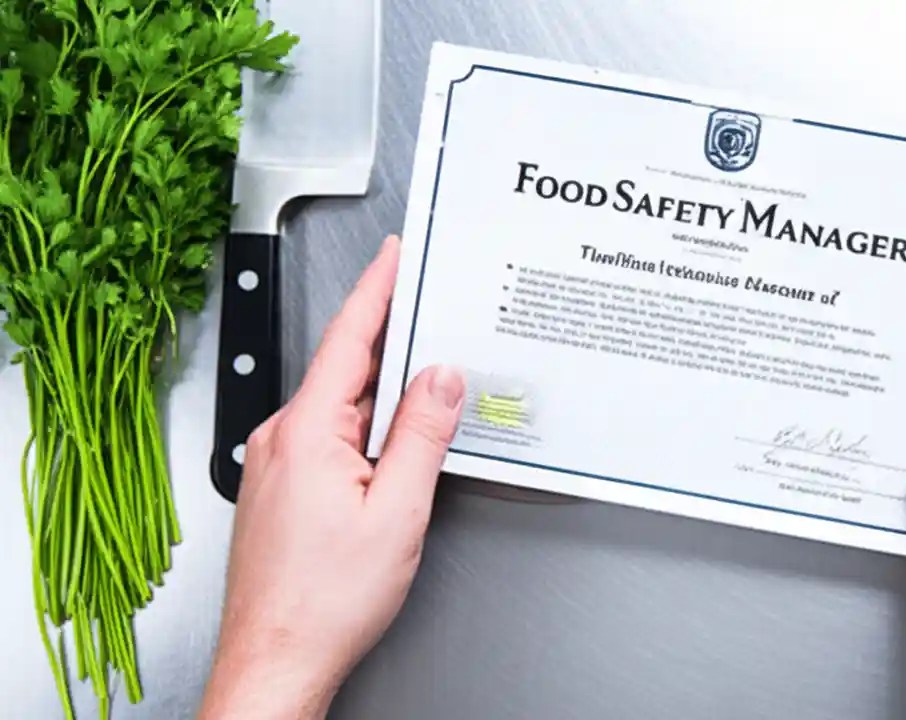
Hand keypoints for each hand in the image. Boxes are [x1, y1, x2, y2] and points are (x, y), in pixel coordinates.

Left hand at [200, 236, 465, 718]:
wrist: (277, 659)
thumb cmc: (324, 601)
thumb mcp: (397, 510)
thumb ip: (422, 435)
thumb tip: (442, 378)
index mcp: (305, 432)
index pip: (348, 339)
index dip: (376, 289)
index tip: (393, 254)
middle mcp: (280, 439)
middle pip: (347, 369)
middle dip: (396, 343)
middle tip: (439, 320)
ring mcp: (275, 463)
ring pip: (340, 406)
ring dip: (384, 394)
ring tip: (430, 394)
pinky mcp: (280, 487)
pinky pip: (329, 435)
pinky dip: (366, 427)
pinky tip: (394, 446)